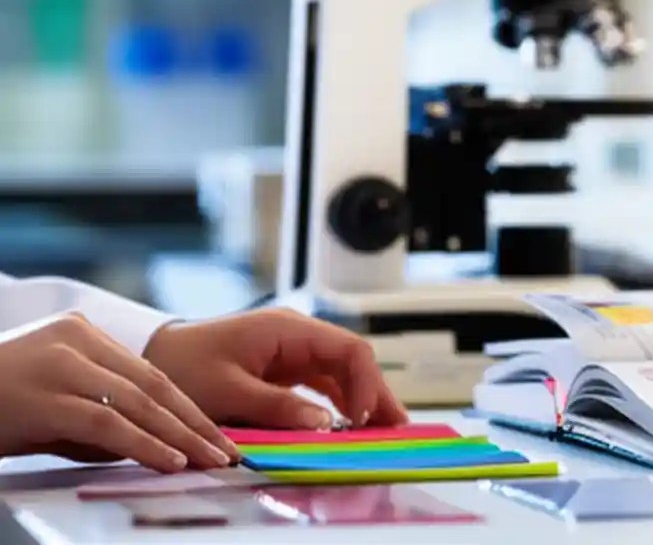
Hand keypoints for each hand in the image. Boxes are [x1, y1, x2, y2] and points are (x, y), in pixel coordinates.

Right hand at [0, 314, 238, 472]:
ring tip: (208, 461)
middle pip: (153, 385)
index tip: (217, 435)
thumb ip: (98, 415)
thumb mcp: (52, 404)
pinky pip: (107, 422)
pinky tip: (169, 460)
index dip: (189, 408)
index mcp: (81, 333)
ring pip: (138, 402)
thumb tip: (155, 445)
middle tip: (227, 452)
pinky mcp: (43, 396)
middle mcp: (74, 340)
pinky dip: (144, 444)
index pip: (151, 374)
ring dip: (179, 436)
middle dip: (195, 423)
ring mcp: (58, 364)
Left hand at [144, 309, 407, 430]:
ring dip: (362, 399)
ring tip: (382, 430)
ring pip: (342, 373)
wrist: (150, 359)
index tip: (365, 419)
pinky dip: (339, 404)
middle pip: (352, 361)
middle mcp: (296, 336)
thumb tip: (325, 423)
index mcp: (287, 329)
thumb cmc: (181, 367)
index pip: (348, 349)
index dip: (366, 383)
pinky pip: (322, 385)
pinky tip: (351, 425)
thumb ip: (277, 407)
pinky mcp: (283, 370)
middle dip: (375, 392)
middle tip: (395, 428)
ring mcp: (291, 352)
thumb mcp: (227, 392)